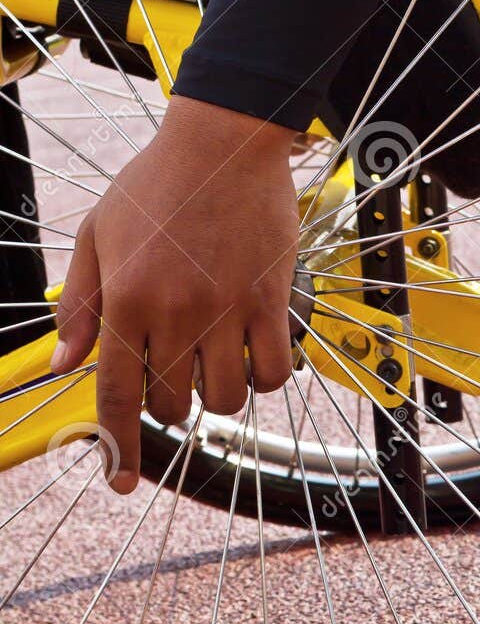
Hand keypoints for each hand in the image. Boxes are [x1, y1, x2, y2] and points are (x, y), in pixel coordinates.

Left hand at [53, 94, 299, 492]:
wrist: (224, 141)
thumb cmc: (157, 183)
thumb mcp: (98, 234)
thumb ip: (80, 304)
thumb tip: (63, 364)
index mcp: (127, 297)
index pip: (116, 392)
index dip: (118, 446)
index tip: (119, 482)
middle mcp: (175, 311)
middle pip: (171, 404)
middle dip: (170, 403)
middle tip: (175, 371)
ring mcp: (226, 310)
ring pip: (224, 400)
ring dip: (217, 393)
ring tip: (215, 359)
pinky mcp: (270, 302)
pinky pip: (272, 374)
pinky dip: (263, 379)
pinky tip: (254, 354)